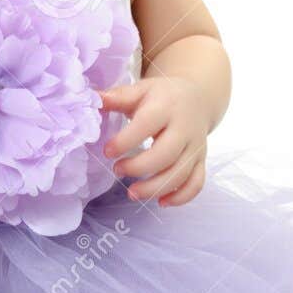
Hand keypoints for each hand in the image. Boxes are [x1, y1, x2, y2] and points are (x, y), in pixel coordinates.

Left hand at [100, 76, 208, 206]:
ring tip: (131, 193)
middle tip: (117, 170)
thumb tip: (91, 99)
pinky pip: (196, 183)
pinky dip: (180, 197)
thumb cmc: (162, 96)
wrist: (197, 98)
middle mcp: (185, 128)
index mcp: (166, 107)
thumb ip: (117, 97)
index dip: (125, 141)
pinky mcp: (201, 160)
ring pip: (180, 173)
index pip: (147, 124)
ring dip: (154, 188)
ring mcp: (196, 146)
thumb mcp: (140, 90)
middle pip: (166, 154)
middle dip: (138, 168)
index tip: (107, 151)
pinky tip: (161, 202)